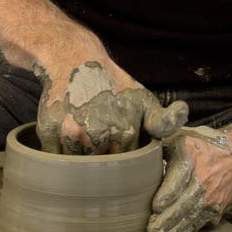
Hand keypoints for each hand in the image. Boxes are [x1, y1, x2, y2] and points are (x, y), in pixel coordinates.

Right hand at [36, 59, 187, 154]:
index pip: (124, 169)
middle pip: (99, 172)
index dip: (120, 161)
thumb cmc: (112, 85)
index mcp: (124, 133)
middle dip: (100, 163)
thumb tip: (183, 113)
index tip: (117, 149)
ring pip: (75, 168)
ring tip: (83, 134)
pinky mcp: (48, 133)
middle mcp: (97, 137)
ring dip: (78, 160)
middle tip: (98, 139)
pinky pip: (54, 159)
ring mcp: (70, 136)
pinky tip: (66, 132)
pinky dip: (59, 154)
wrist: (73, 59)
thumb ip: (164, 120)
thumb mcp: (143, 99)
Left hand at [147, 125, 231, 231]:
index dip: (167, 195)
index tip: (156, 207)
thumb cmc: (203, 145)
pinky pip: (199, 224)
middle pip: (184, 203)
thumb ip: (160, 144)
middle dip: (167, 220)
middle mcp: (202, 180)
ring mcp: (210, 198)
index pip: (179, 179)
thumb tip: (137, 153)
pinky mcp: (214, 211)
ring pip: (191, 217)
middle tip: (151, 231)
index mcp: (190, 158)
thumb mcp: (182, 136)